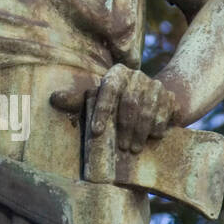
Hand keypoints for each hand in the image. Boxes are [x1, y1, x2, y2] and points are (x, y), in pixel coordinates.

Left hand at [52, 63, 177, 152]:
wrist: (150, 99)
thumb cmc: (116, 103)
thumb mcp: (96, 100)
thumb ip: (77, 101)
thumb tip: (54, 98)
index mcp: (116, 74)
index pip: (107, 91)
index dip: (101, 112)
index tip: (96, 133)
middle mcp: (136, 75)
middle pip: (130, 103)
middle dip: (125, 128)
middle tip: (122, 148)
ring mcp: (155, 85)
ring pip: (149, 109)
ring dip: (141, 132)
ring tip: (134, 149)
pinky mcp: (169, 96)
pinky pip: (166, 111)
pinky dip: (159, 126)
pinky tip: (154, 137)